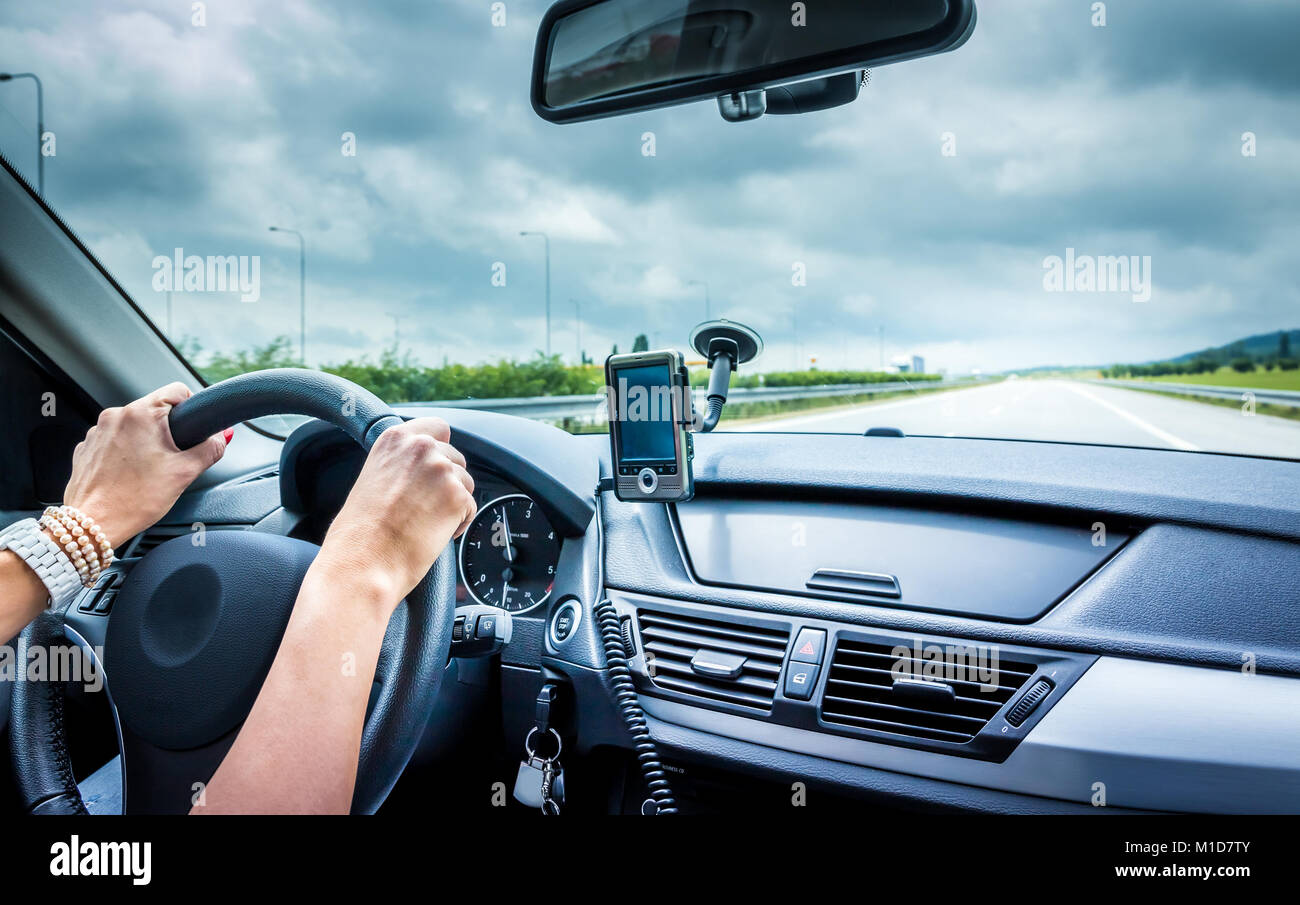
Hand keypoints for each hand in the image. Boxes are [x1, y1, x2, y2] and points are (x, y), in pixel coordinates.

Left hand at [62, 383, 229, 547]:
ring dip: (145, 442)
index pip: (177, 390)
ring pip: (133, 426)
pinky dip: (125, 453)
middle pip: (154, 410)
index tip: (194, 426)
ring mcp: (97, 431)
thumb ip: (210, 450)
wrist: (92, 524)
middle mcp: (114, 416)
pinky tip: (130, 475)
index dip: (192, 406)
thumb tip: (222, 437)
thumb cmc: (133, 500)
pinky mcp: (87, 447)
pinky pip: (114, 441)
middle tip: (172, 459)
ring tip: (148, 471)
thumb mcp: (184, 473)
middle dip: (168, 431)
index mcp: (140, 415)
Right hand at [317, 417, 475, 608]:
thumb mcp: (374, 478)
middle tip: (425, 506)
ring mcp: (442, 469)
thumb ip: (400, 463)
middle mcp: (421, 447)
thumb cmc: (360, 532)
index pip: (438, 427)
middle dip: (447, 481)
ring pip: (466, 482)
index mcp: (396, 439)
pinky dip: (459, 522)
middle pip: (455, 457)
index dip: (440, 450)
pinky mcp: (457, 496)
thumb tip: (421, 469)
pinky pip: (471, 507)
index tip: (436, 466)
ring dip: (453, 502)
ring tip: (425, 523)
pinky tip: (434, 533)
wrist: (363, 561)